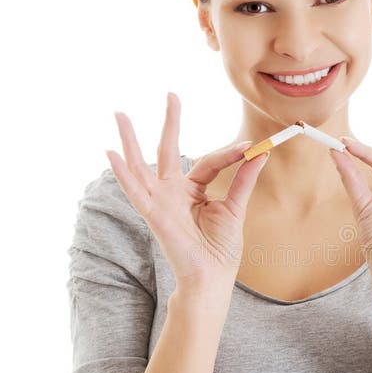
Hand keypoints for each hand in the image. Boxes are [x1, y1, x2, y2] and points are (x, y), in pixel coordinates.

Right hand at [106, 92, 269, 288]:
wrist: (212, 277)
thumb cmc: (220, 249)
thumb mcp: (235, 208)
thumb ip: (243, 180)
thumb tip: (260, 152)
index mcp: (194, 191)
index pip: (209, 162)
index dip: (231, 154)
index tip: (252, 148)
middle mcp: (174, 192)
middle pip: (169, 150)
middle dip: (170, 123)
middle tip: (171, 94)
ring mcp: (161, 201)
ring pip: (143, 164)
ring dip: (130, 140)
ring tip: (119, 115)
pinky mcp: (153, 213)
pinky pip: (135, 190)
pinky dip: (122, 173)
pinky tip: (111, 154)